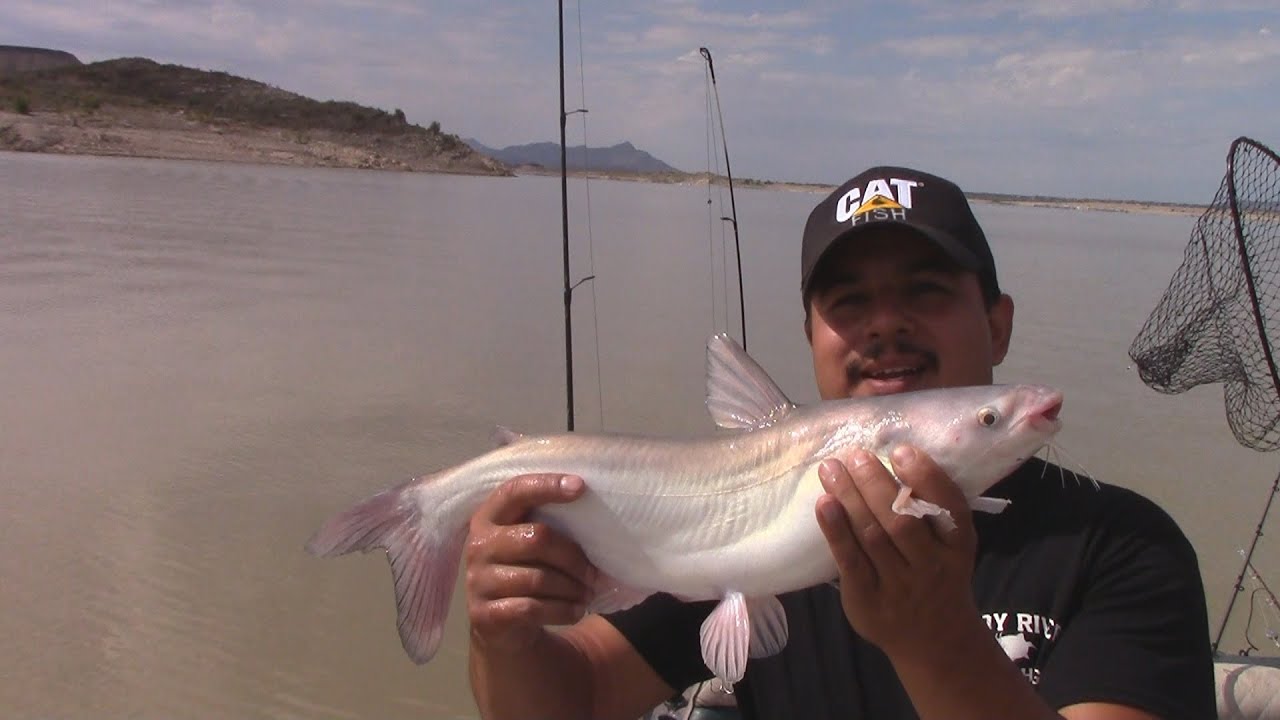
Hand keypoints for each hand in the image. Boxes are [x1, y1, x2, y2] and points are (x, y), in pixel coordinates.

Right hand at [464, 473, 596, 652]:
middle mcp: (479, 545)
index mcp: (489, 518)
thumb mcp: (528, 544)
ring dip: (572, 588)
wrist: (499, 626)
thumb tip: (597, 511)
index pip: (515, 492)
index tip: (580, 486)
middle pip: (537, 538)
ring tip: (587, 594)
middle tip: (594, 574)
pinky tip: (576, 611)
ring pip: (538, 579)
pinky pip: (532, 608)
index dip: (546, 485)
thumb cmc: (524, 572)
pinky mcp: (485, 614)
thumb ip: (548, 525)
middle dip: (573, 558)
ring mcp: (478, 581)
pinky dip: (562, 610)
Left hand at [814, 446, 977, 656]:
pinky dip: (835, 530)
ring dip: (849, 498)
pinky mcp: (867, 599)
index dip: (926, 478)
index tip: (902, 450)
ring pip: (872, 536)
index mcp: (957, 545)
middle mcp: (931, 566)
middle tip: (856, 454)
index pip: (948, 507)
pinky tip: (824, 503)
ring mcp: (899, 585)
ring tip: (831, 468)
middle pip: (902, 520)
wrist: (933, 640)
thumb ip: (932, 508)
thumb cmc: (937, 574)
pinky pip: (849, 560)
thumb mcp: (950, 546)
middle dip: (876, 484)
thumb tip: (890, 455)